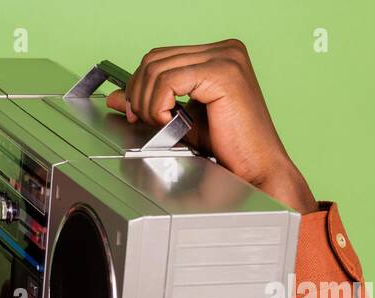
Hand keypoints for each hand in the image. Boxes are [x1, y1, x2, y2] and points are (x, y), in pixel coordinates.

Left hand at [105, 39, 316, 212]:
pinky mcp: (223, 73)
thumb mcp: (179, 121)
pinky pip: (168, 81)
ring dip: (148, 103)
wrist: (255, 171)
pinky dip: (159, 105)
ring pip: (157, 69)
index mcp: (218, 55)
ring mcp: (226, 58)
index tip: (135, 113)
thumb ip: (151, 104)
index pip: (160, 57)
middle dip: (138, 94)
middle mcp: (225, 50)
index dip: (138, 85)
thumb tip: (118, 97)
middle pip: (155, 59)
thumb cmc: (227, 151)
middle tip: (142, 121)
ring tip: (162, 126)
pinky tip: (171, 123)